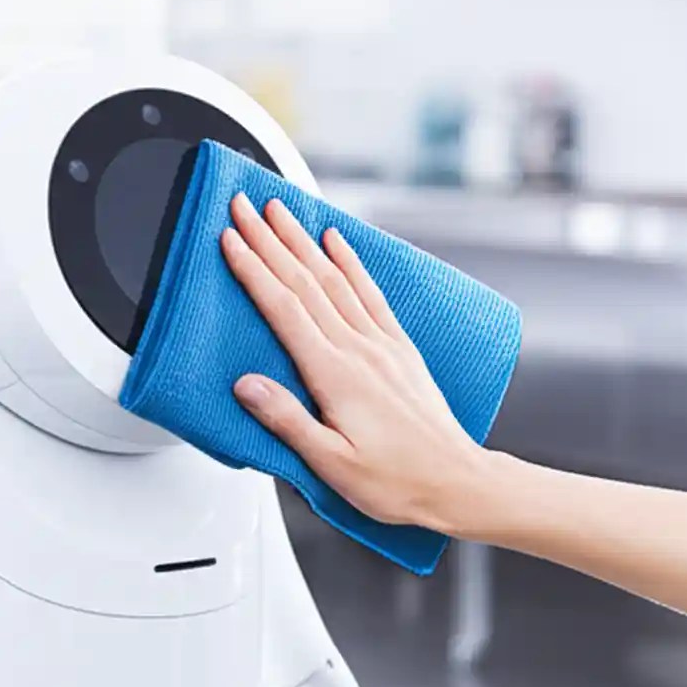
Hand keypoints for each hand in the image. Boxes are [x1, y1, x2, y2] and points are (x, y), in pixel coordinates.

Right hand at [222, 193, 501, 534]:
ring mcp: (380, 343)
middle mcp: (358, 348)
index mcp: (335, 374)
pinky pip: (370, 291)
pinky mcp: (398, 346)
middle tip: (244, 204)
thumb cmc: (395, 480)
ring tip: (281, 208)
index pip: (284, 308)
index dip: (253, 269)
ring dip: (302, 239)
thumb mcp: (331, 463)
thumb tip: (246, 384)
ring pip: (334, 277)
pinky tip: (337, 240)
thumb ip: (286, 419)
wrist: (457, 482)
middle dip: (269, 238)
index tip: (229, 238)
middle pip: (304, 280)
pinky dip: (351, 260)